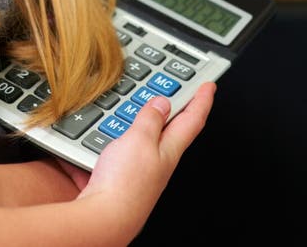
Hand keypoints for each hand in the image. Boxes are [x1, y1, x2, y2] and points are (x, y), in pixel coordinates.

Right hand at [79, 83, 215, 242]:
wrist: (102, 220)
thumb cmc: (125, 186)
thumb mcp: (140, 140)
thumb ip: (150, 120)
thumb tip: (162, 103)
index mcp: (169, 150)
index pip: (193, 120)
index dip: (202, 100)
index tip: (209, 86)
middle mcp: (157, 161)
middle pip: (170, 131)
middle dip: (173, 110)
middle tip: (177, 90)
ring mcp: (138, 172)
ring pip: (141, 140)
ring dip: (136, 122)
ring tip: (131, 105)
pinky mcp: (117, 179)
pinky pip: (115, 152)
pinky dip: (108, 140)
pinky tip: (96, 137)